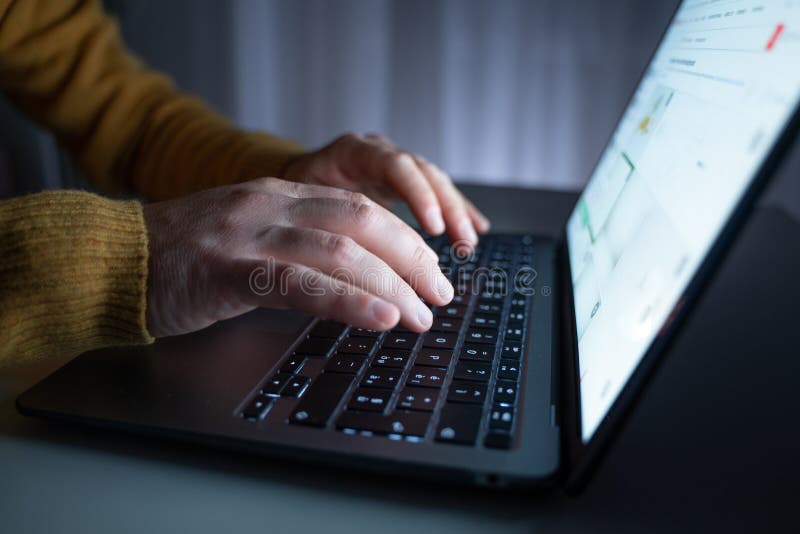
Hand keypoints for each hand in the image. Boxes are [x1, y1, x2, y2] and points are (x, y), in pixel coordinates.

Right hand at [142, 178, 452, 337]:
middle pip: (364, 222)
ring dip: (392, 284)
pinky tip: (380, 317)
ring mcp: (249, 233)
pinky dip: (348, 300)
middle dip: (413, 259)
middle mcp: (271, 204)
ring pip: (341, 250)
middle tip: (443, 294)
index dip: (406, 241)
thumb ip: (299, 247)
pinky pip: (301, 282)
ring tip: (422, 315)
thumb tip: (360, 281)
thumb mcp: (249, 238)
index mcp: (280, 195)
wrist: (112, 259)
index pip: (361, 208)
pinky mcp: (227, 268)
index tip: (434, 270)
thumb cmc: (183, 259)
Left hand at [283, 133, 489, 246]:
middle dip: (446, 209)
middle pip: (423, 173)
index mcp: (351, 152)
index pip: (395, 165)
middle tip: (461, 242)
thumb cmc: (289, 199)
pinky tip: (476, 232)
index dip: (418, 195)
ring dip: (455, 213)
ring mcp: (393, 167)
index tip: (434, 227)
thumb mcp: (301, 208)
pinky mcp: (402, 184)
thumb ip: (328, 226)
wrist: (288, 184)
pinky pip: (436, 194)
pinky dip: (456, 212)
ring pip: (434, 182)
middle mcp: (378, 153)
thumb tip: (354, 266)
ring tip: (468, 244)